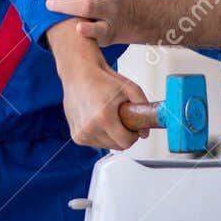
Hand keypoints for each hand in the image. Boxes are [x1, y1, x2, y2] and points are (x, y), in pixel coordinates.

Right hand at [48, 19, 148, 148]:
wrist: (79, 73)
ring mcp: (81, 133)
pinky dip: (100, 134)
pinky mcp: (76, 136)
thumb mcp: (130, 88)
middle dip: (123, 135)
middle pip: (117, 146)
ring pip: (106, 146)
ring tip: (107, 116)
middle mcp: (89, 128)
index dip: (133, 135)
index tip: (132, 126)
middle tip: (120, 118)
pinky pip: (95, 143)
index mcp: (103, 118)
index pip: (126, 143)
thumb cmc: (102, 79)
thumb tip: (145, 133)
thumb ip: (143, 108)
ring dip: (111, 135)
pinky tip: (98, 120)